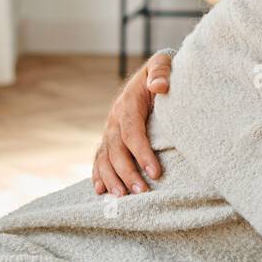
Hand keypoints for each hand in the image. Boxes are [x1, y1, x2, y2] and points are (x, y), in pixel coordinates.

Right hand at [92, 52, 172, 195]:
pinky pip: (99, 157)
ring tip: (122, 197)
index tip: (156, 172)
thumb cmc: (161, 72)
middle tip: (141, 193)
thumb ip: (162, 72)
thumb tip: (159, 86)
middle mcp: (114, 118)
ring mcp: (109, 129)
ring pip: (105, 157)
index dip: (142, 153)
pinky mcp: (109, 138)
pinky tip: (101, 190)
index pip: (133, 132)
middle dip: (127, 173)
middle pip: (116, 150)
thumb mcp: (163, 64)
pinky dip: (98, 174)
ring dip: (112, 178)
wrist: (150, 73)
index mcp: (127, 103)